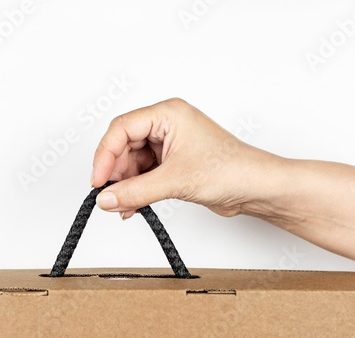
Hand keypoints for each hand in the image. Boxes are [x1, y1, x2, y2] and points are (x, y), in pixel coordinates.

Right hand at [90, 98, 274, 218]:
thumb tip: (106, 199)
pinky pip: (145, 175)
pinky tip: (133, 207)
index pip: (122, 128)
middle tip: (109, 196)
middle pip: (124, 146)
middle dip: (116, 173)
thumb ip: (136, 191)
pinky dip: (137, 191)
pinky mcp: (175, 164)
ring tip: (123, 206)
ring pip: (134, 163)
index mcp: (168, 114)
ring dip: (126, 186)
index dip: (105, 155)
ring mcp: (171, 145)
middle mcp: (168, 125)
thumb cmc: (231, 169)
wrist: (257, 188)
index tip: (98, 181)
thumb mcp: (175, 181)